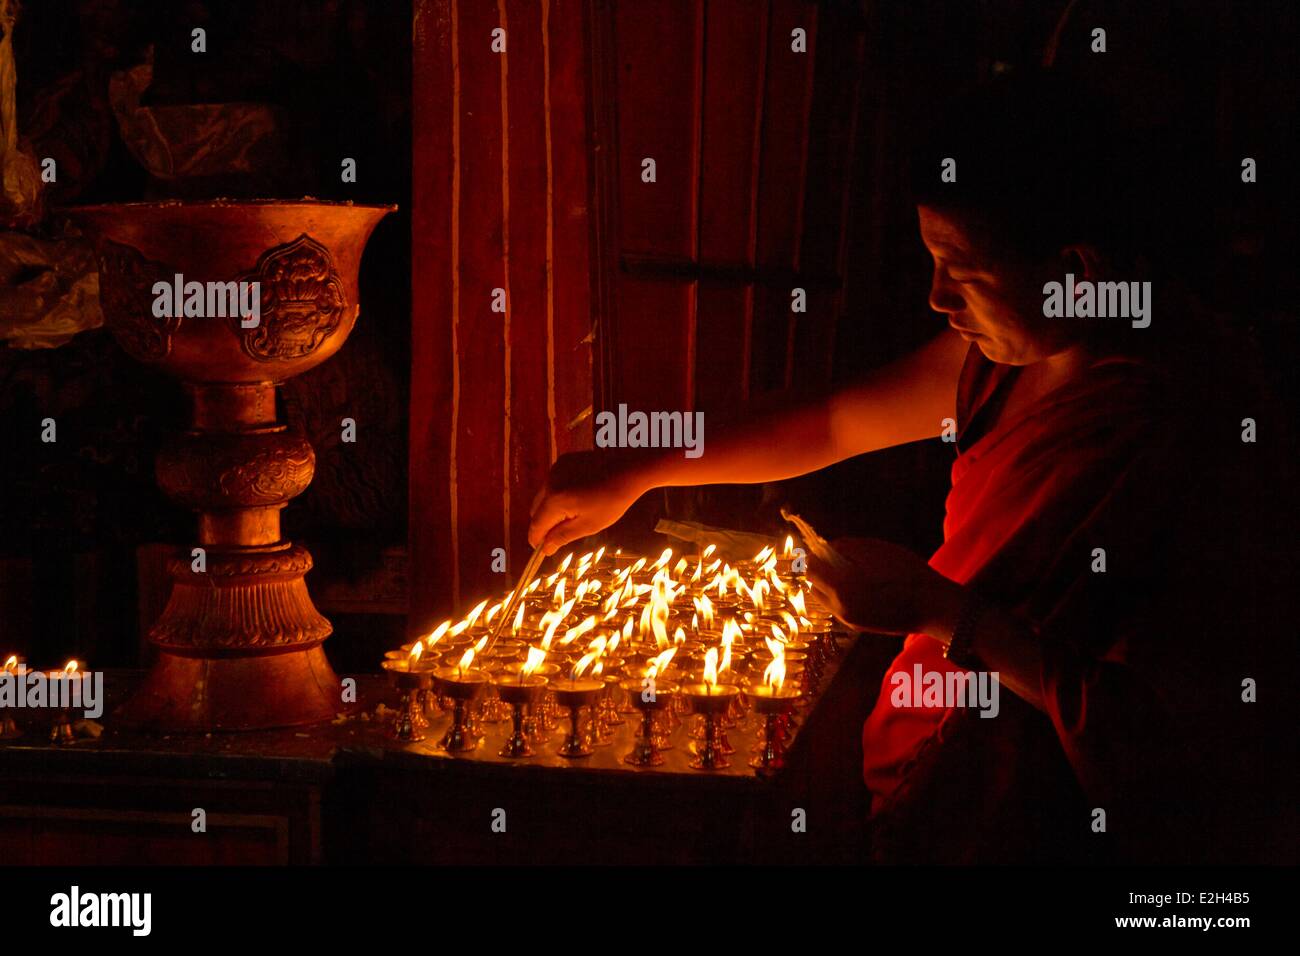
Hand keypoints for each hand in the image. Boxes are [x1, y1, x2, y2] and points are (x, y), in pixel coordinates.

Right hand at [527, 451, 641, 554]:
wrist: (629, 470)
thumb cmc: (612, 500)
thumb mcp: (588, 525)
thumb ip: (562, 536)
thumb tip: (545, 548)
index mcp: (555, 500)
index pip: (536, 525)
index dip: (536, 540)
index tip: (541, 550)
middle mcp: (550, 482)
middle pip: (535, 510)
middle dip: (543, 525)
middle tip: (558, 536)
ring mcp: (555, 470)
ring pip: (543, 496)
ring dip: (550, 509)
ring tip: (571, 516)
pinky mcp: (563, 462)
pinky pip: (552, 483)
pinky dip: (557, 494)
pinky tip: (576, 498)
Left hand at [805, 536, 963, 635]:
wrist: (933, 607)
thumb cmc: (907, 574)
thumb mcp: (876, 550)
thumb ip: (847, 546)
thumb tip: (828, 546)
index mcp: (841, 587)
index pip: (811, 568)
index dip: (817, 554)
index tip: (827, 547)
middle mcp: (840, 607)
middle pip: (814, 585)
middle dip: (821, 570)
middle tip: (838, 558)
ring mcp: (849, 620)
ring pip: (825, 598)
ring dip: (830, 583)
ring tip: (852, 572)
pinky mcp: (858, 626)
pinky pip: (839, 607)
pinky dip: (842, 594)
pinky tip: (862, 585)